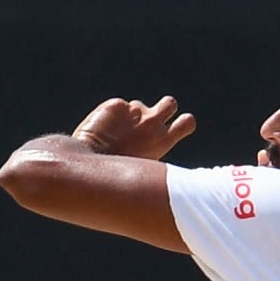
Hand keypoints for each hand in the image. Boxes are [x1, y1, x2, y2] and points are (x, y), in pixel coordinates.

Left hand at [72, 95, 196, 160]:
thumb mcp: (144, 165)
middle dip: (164, 108)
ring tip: (118, 136)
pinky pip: (117, 108)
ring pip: (139, 106)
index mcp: (164, 140)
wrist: (91, 168)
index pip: (188, 122)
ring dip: (133, 115)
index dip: (183, 122)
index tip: (175, 127)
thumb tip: (155, 140)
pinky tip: (103, 134)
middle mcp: (153, 122)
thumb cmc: (119, 176)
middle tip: (149, 123)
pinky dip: (111, 118)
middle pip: (170, 103)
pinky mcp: (116, 105)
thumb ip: (154, 146)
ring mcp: (135, 111)